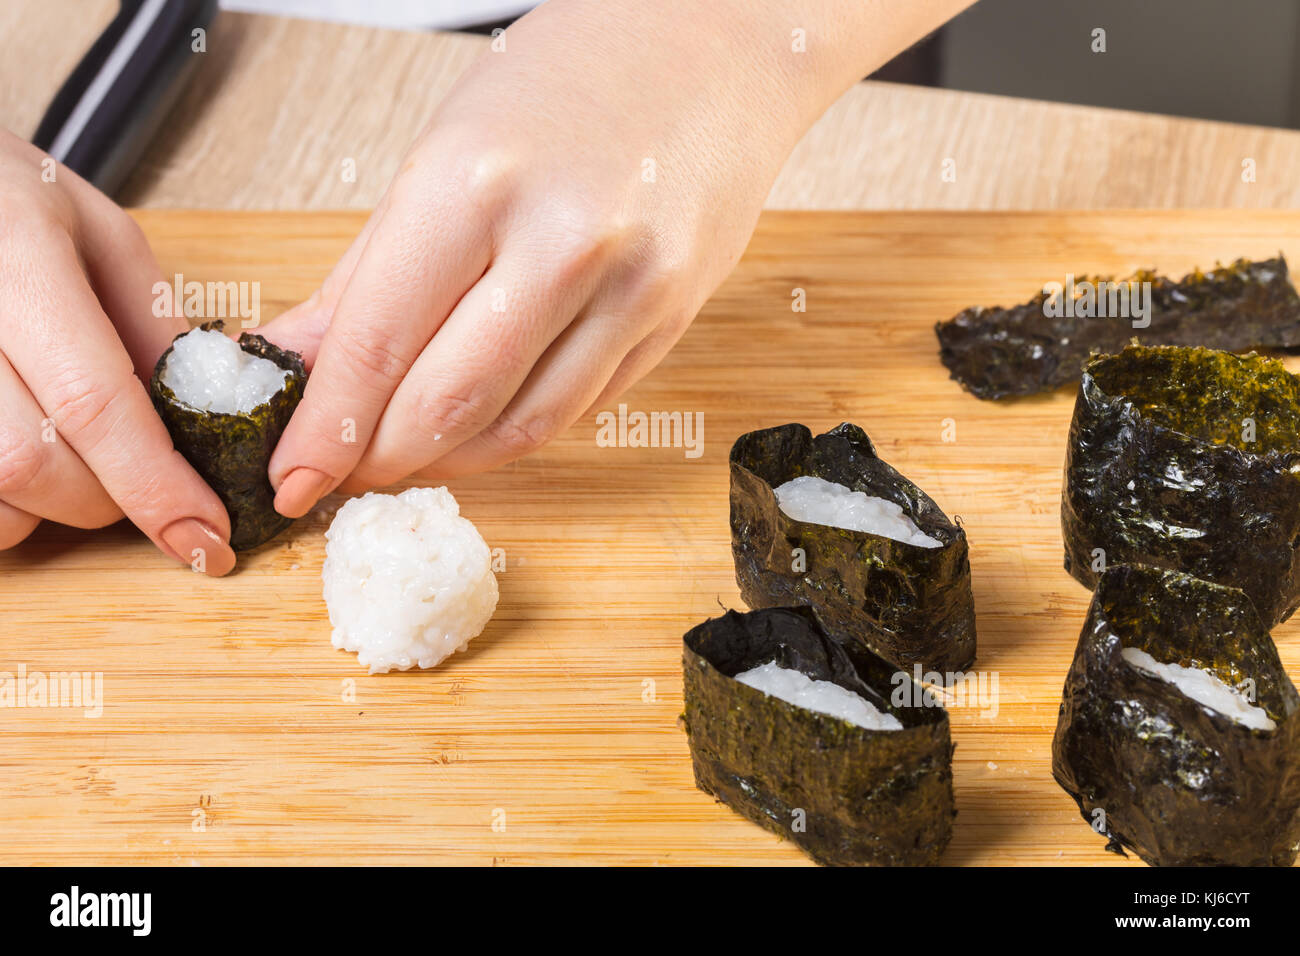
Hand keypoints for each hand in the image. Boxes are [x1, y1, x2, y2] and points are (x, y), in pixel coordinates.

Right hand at [0, 128, 235, 573]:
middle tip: (138, 485)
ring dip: (39, 510)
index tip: (206, 537)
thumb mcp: (101, 236)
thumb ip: (151, 331)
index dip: (155, 485)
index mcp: (19, 256)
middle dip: (103, 501)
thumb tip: (206, 428)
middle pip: (25, 464)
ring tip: (68, 463)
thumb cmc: (9, 198)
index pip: (91, 401)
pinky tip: (19, 461)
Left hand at [262, 0, 854, 514]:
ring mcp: (631, 288)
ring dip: (448, 459)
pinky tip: (477, 423)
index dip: (325, 428)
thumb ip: (365, 276)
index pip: (380, 343)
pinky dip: (513, 431)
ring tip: (405, 452)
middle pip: (447, 404)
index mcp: (477, 182)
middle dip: (378, 458)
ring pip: (519, 428)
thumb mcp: (441, 153)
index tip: (292, 476)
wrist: (708, 50)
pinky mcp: (670, 321)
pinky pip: (576, 409)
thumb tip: (295, 363)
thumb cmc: (568, 82)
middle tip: (341, 471)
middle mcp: (563, 241)